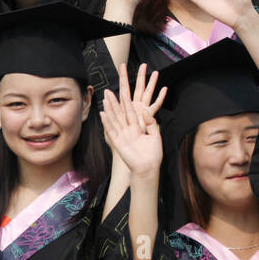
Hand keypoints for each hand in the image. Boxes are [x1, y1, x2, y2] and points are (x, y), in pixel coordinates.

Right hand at [100, 62, 167, 177]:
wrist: (148, 168)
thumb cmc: (153, 154)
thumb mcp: (155, 135)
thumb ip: (151, 123)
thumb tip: (145, 111)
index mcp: (137, 128)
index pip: (130, 112)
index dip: (126, 102)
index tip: (122, 92)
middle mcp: (128, 131)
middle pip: (120, 114)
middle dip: (114, 103)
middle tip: (108, 91)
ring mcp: (122, 136)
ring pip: (114, 120)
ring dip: (109, 109)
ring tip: (104, 98)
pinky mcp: (118, 143)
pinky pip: (111, 131)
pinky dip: (107, 123)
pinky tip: (103, 114)